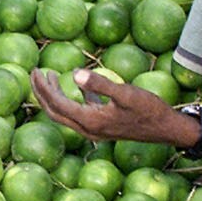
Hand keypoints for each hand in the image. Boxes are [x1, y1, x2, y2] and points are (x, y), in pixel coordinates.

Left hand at [31, 68, 197, 146]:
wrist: (167, 129)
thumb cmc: (149, 110)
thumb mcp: (126, 94)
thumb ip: (100, 85)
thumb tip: (74, 73)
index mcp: (90, 121)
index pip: (57, 104)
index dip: (43, 88)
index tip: (36, 70)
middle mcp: (88, 129)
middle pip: (54, 112)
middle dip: (41, 93)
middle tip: (34, 73)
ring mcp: (95, 129)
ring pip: (65, 113)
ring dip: (54, 96)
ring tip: (48, 76)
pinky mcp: (103, 125)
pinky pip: (81, 112)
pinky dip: (74, 98)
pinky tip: (77, 85)